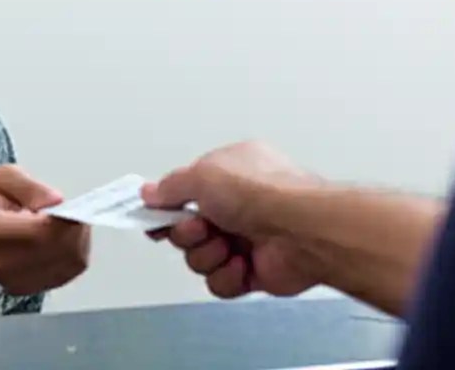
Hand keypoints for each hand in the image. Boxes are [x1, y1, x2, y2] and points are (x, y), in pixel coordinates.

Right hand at [0, 165, 90, 294]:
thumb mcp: (2, 177)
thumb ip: (30, 186)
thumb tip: (57, 202)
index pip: (39, 233)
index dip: (64, 220)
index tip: (70, 206)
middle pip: (57, 251)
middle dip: (74, 230)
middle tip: (70, 212)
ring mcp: (10, 279)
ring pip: (67, 265)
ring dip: (76, 242)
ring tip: (63, 224)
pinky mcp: (25, 289)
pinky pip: (66, 274)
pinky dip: (71, 255)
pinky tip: (59, 241)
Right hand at [141, 141, 324, 298]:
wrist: (302, 231)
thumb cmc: (265, 193)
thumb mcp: (203, 174)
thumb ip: (171, 186)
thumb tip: (151, 191)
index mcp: (230, 173)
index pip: (186, 191)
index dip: (167, 206)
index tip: (152, 216)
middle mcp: (239, 205)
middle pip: (187, 229)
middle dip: (187, 234)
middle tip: (200, 228)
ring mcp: (246, 239)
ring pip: (201, 258)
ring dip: (208, 255)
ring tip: (227, 245)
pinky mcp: (254, 271)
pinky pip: (221, 282)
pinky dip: (228, 276)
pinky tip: (242, 264)